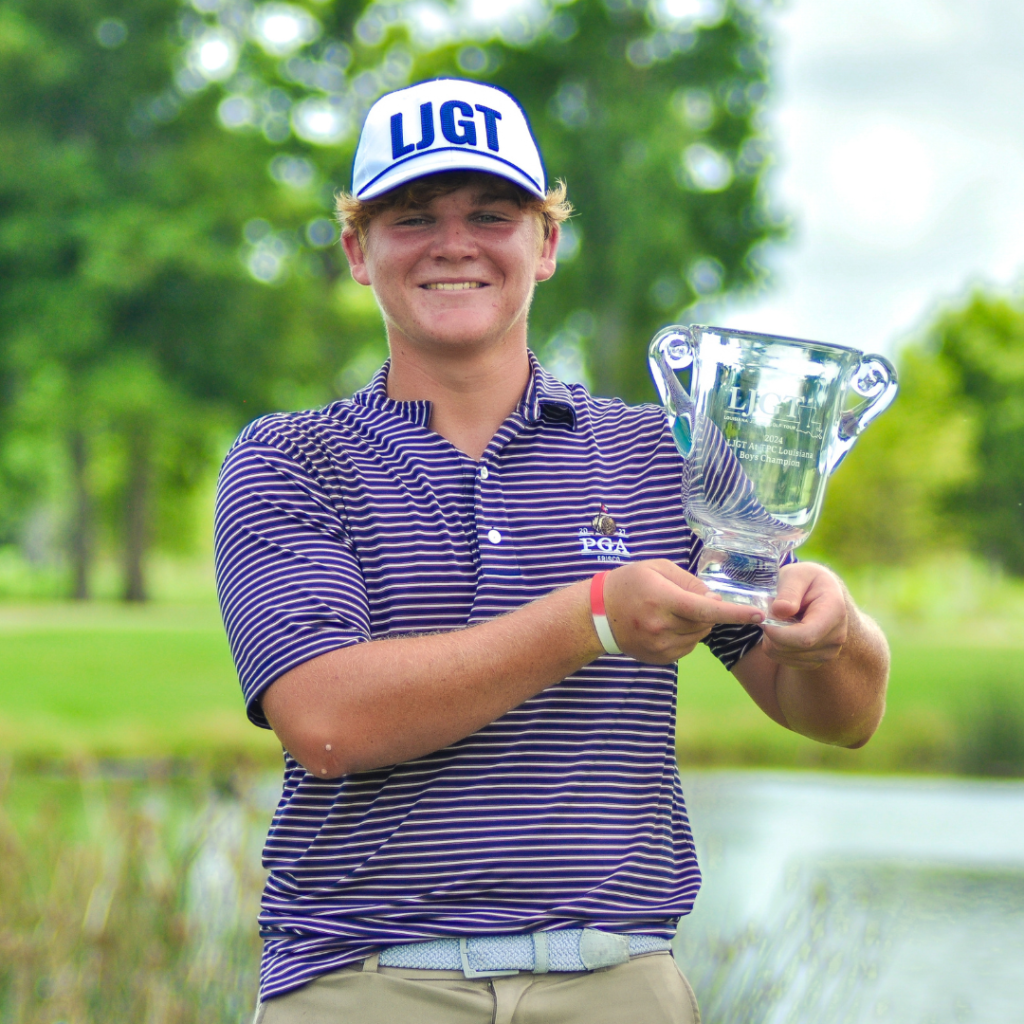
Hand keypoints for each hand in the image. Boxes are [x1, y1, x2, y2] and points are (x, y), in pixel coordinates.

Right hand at [603, 559, 764, 663]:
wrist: (598, 615)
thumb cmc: (629, 584)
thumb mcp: (657, 569)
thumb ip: (689, 582)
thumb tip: (715, 598)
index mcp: (661, 599)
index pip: (705, 608)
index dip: (734, 612)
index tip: (758, 614)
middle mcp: (661, 626)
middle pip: (705, 622)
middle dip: (707, 610)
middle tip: (686, 599)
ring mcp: (660, 646)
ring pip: (698, 635)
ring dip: (697, 623)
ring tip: (672, 611)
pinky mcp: (660, 659)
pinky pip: (688, 647)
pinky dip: (687, 635)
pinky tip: (667, 625)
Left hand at [761, 562, 848, 669]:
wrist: (817, 591)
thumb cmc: (804, 579)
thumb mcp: (796, 574)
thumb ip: (789, 590)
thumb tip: (781, 610)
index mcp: (834, 611)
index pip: (805, 637)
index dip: (778, 633)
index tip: (764, 619)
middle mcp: (837, 636)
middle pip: (792, 648)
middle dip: (771, 632)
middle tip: (769, 612)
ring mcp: (828, 652)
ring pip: (784, 655)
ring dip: (771, 639)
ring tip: (777, 618)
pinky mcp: (817, 660)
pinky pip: (784, 661)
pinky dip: (775, 646)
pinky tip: (781, 630)